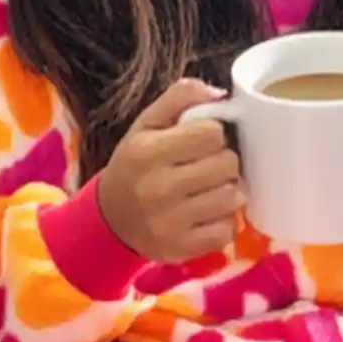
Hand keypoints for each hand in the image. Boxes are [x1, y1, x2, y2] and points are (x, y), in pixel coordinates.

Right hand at [98, 79, 244, 262]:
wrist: (110, 220)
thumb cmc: (135, 166)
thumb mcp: (146, 125)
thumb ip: (179, 98)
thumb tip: (220, 93)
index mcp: (147, 152)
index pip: (212, 133)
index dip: (214, 134)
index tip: (203, 142)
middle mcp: (157, 188)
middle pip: (227, 164)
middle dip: (224, 162)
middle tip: (209, 167)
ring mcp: (170, 222)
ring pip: (232, 198)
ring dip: (228, 192)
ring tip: (210, 190)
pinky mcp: (181, 248)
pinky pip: (227, 230)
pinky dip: (223, 222)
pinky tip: (207, 216)